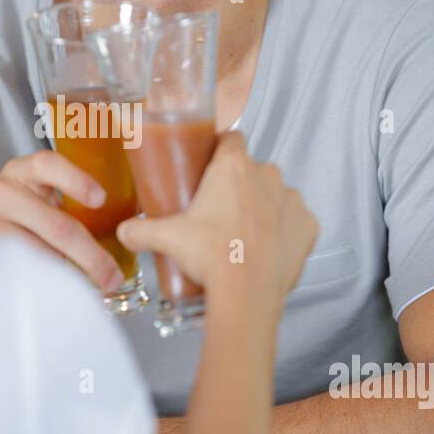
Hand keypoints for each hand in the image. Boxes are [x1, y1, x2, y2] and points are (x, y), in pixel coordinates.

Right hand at [0, 149, 124, 292]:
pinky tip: (54, 290)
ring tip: (85, 288)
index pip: (47, 163)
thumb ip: (72, 206)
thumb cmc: (20, 224)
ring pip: (41, 255)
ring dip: (68, 274)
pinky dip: (43, 282)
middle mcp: (0, 188)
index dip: (75, 179)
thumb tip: (129, 232)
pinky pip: (21, 271)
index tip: (101, 199)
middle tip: (111, 277)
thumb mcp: (42, 204)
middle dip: (91, 255)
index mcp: (24, 171)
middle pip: (56, 224)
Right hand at [117, 130, 317, 305]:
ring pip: (275, 195)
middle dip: (238, 186)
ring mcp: (292, 199)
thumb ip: (140, 231)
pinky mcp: (309, 225)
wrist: (246, 294)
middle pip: (252, 170)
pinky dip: (284, 231)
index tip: (211, 166)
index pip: (230, 138)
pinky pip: (296, 221)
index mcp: (233, 166)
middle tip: (218, 212)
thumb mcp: (166, 238)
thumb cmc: (212, 257)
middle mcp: (267, 175)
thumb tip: (125, 232)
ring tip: (243, 233)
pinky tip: (268, 247)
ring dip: (263, 208)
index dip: (221, 150)